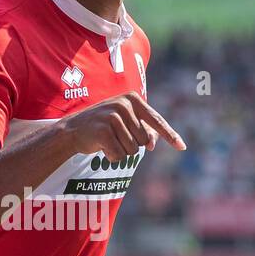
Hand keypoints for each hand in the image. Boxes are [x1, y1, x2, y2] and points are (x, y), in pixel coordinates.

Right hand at [58, 92, 185, 161]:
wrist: (72, 130)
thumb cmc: (103, 126)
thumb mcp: (125, 122)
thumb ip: (143, 130)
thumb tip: (151, 143)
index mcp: (132, 99)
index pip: (156, 120)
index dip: (170, 135)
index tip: (182, 147)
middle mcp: (124, 105)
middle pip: (143, 140)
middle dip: (131, 144)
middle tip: (114, 137)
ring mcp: (113, 117)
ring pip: (132, 149)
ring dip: (120, 151)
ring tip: (107, 141)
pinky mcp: (103, 131)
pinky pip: (118, 155)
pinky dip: (111, 156)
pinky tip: (101, 147)